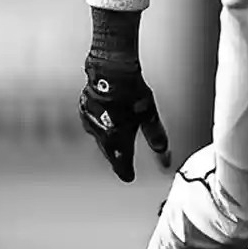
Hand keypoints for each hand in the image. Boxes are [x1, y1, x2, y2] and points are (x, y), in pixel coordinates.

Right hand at [78, 55, 171, 181]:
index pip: (121, 164)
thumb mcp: (149, 115)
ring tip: (114, 144)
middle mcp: (100, 135)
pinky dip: (100, 126)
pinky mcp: (84, 109)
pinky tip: (104, 122)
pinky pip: (92, 124)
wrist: (110, 71)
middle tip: (122, 164)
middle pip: (110, 153)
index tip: (128, 177)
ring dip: (107, 142)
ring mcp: (89, 122)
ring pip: (99, 138)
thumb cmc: (132, 93)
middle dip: (117, 159)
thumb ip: (155, 135)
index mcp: (116, 140)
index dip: (126, 171)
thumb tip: (163, 152)